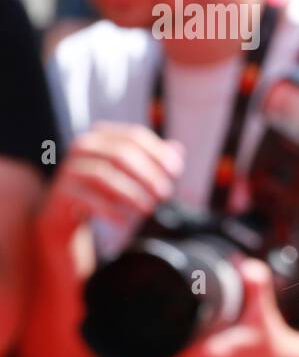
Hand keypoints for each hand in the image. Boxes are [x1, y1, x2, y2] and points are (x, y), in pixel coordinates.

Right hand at [40, 122, 183, 238]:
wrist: (65, 213)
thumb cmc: (103, 188)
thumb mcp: (128, 171)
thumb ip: (152, 159)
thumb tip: (178, 150)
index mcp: (101, 135)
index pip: (134, 136)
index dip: (159, 153)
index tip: (177, 172)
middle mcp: (83, 146)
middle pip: (121, 153)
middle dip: (148, 174)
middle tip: (165, 193)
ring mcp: (70, 168)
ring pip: (104, 175)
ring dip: (132, 193)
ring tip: (149, 208)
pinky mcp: (62, 192)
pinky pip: (88, 199)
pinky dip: (110, 210)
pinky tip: (125, 221)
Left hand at [150, 258, 290, 356]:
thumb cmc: (270, 337)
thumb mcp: (264, 309)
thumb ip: (256, 285)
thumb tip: (244, 264)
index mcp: (211, 355)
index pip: (168, 355)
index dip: (152, 342)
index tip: (143, 323)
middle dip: (147, 347)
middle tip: (140, 324)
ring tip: (146, 336)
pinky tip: (163, 352)